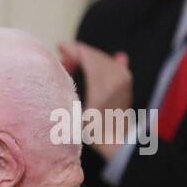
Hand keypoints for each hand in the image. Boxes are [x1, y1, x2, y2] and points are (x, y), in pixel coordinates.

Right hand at [58, 40, 132, 158]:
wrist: (116, 140)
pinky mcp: (127, 83)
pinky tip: (116, 56)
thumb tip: (65, 68)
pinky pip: (118, 64)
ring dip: (89, 58)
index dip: (73, 49)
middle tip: (63, 60)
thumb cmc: (93, 129)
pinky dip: (110, 60)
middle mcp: (115, 76)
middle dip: (78, 53)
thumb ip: (71, 86)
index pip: (87, 57)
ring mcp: (123, 79)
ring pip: (104, 59)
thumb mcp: (77, 110)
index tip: (60, 46)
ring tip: (75, 63)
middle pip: (95, 56)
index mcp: (102, 82)